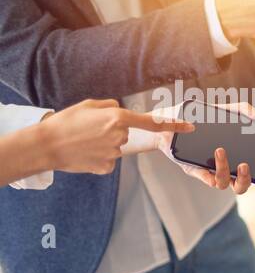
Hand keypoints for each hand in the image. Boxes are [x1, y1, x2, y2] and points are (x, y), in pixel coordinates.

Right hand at [39, 99, 189, 174]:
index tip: (190, 127)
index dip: (173, 125)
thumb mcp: (88, 105)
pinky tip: (85, 153)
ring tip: (84, 141)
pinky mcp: (108, 167)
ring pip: (116, 146)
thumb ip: (111, 107)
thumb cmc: (66, 123)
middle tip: (89, 130)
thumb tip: (121, 112)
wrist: (46, 146)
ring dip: (104, 144)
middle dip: (112, 131)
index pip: (152, 122)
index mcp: (117, 118)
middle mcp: (119, 136)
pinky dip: (99, 156)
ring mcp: (114, 153)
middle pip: (125, 133)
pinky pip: (109, 159)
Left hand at [155, 101, 254, 194]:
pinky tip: (210, 161)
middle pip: (241, 186)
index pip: (253, 170)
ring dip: (224, 170)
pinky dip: (210, 174)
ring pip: (224, 184)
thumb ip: (244, 111)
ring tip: (220, 150)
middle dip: (245, 178)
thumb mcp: (224, 111)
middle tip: (244, 164)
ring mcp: (209, 170)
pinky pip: (206, 179)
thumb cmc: (199, 118)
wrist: (169, 120)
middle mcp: (224, 167)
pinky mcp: (194, 170)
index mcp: (235, 156)